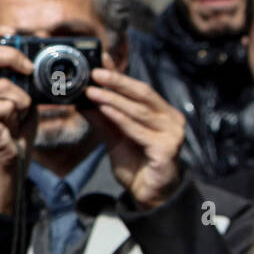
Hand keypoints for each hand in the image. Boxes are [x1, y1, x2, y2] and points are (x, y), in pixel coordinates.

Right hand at [0, 23, 36, 213]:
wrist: (10, 157)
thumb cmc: (16, 125)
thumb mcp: (22, 93)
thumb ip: (22, 75)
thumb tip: (39, 55)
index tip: (13, 32)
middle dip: (11, 57)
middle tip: (28, 68)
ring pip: (2, 85)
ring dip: (22, 98)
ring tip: (20, 110)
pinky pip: (5, 104)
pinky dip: (17, 112)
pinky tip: (11, 122)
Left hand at [84, 54, 183, 209]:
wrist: (148, 193)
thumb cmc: (135, 162)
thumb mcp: (114, 135)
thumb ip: (102, 117)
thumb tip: (81, 98)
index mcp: (161, 112)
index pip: (139, 89)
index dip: (119, 75)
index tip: (100, 60)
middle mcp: (171, 119)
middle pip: (142, 94)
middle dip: (117, 81)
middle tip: (94, 72)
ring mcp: (172, 134)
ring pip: (139, 111)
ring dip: (114, 99)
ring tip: (92, 90)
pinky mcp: (167, 149)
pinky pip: (140, 131)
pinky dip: (121, 119)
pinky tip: (105, 110)